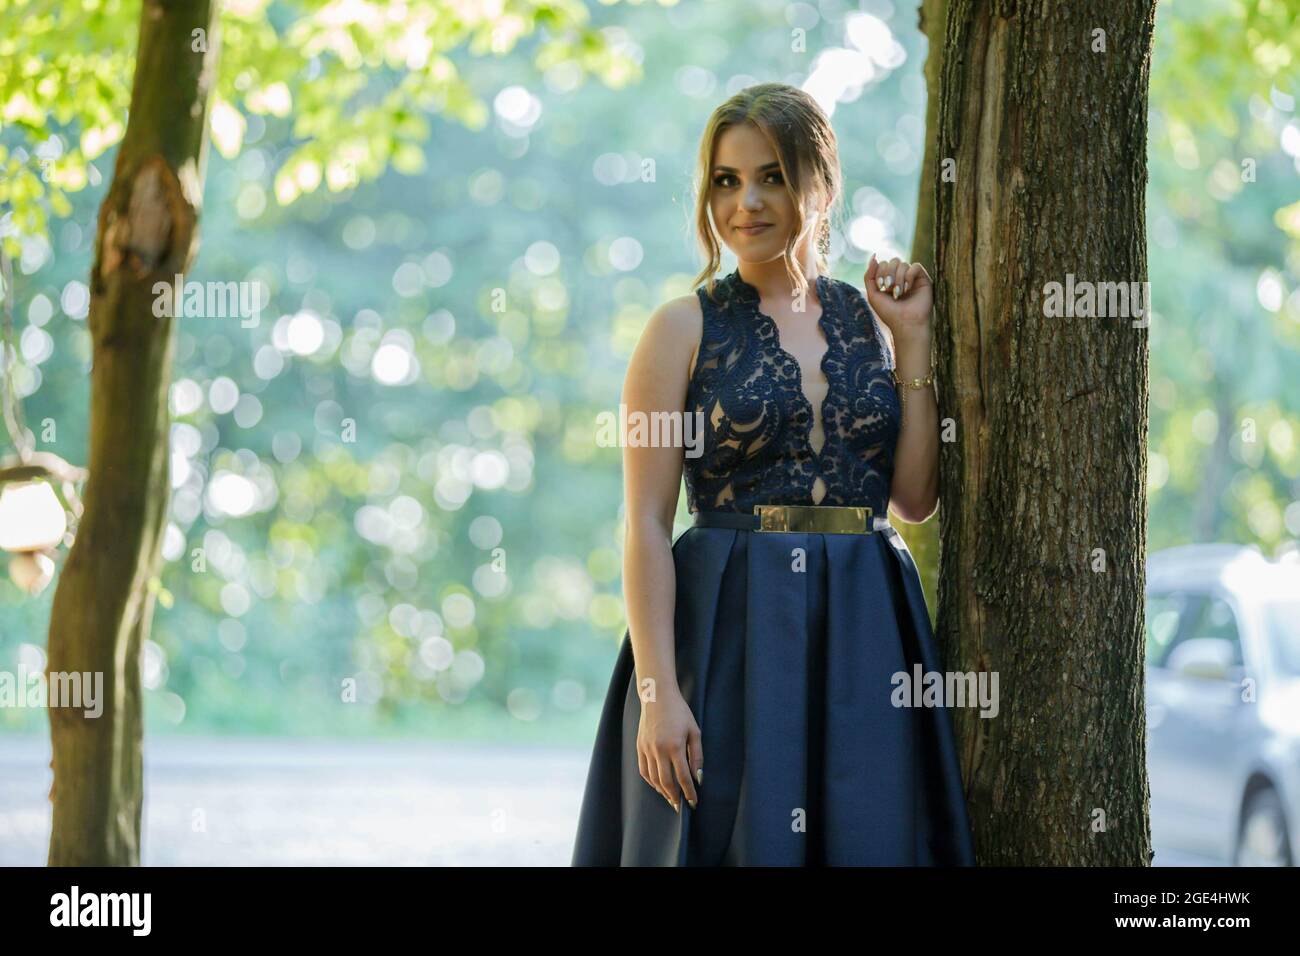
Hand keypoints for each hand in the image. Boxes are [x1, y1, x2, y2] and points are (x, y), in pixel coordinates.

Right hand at [636, 684, 701, 812]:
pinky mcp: (639, 747)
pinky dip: (651, 781)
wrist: (657, 696)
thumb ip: (697, 755)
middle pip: (666, 782)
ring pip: (654, 778)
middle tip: (681, 806)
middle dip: (675, 797)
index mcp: (675, 746)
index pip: (683, 777)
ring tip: (671, 798)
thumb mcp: (694, 731)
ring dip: (663, 791)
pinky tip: (658, 785)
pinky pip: (644, 770)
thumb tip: (698, 777)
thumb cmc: (679, 712)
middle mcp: (659, 750)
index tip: (693, 802)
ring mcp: (647, 749)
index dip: (689, 792)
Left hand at [865, 255, 932, 342]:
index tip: (881, 286)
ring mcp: (913, 278)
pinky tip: (907, 289)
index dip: (880, 271)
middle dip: (888, 273)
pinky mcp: (924, 279)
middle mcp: (902, 277)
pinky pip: (916, 266)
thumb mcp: (873, 294)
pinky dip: (909, 276)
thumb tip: (874, 256)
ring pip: (903, 264)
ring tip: (898, 293)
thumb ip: (869, 276)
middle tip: (888, 287)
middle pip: (893, 261)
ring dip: (898, 278)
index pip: (883, 263)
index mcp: (890, 280)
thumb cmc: (889, 312)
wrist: (905, 324)